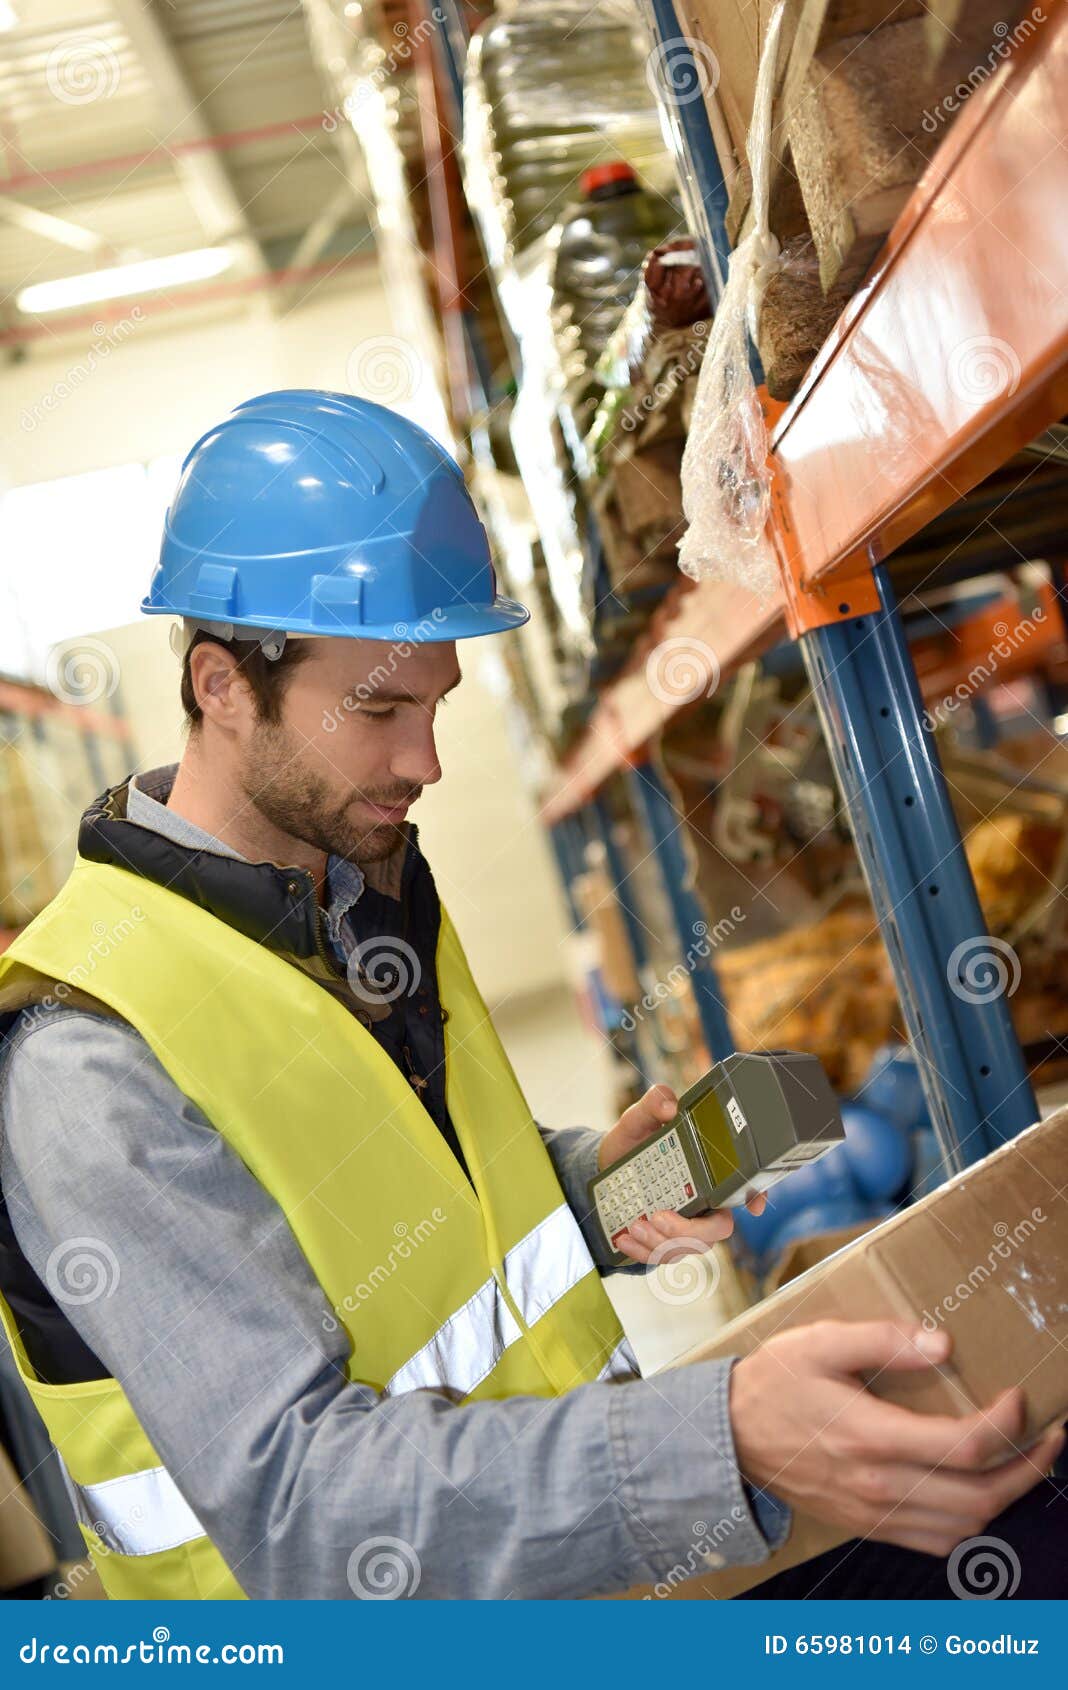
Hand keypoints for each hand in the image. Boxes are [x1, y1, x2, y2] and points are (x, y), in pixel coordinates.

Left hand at [598, 1083, 766, 1264]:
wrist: (604, 1168)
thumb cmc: (632, 1143)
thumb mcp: (638, 1119)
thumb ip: (653, 1104)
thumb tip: (669, 1106)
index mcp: (708, 1171)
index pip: (743, 1186)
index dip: (756, 1196)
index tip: (753, 1207)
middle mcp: (704, 1203)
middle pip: (717, 1229)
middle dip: (690, 1231)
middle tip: (659, 1216)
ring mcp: (687, 1227)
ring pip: (689, 1248)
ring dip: (661, 1242)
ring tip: (634, 1225)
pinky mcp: (666, 1243)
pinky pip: (663, 1258)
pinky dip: (644, 1252)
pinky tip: (624, 1238)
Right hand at [730, 1319, 1064, 1556]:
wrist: (727, 1437)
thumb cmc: (774, 1383)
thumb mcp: (820, 1342)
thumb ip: (883, 1340)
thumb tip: (943, 1344)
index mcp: (870, 1437)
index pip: (964, 1447)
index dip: (1006, 1424)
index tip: (1018, 1396)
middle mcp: (879, 1486)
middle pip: (981, 1497)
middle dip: (1029, 1467)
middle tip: (1051, 1435)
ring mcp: (875, 1513)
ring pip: (966, 1526)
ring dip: (1007, 1496)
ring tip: (1023, 1460)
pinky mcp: (869, 1525)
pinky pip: (939, 1541)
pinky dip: (973, 1521)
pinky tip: (979, 1490)